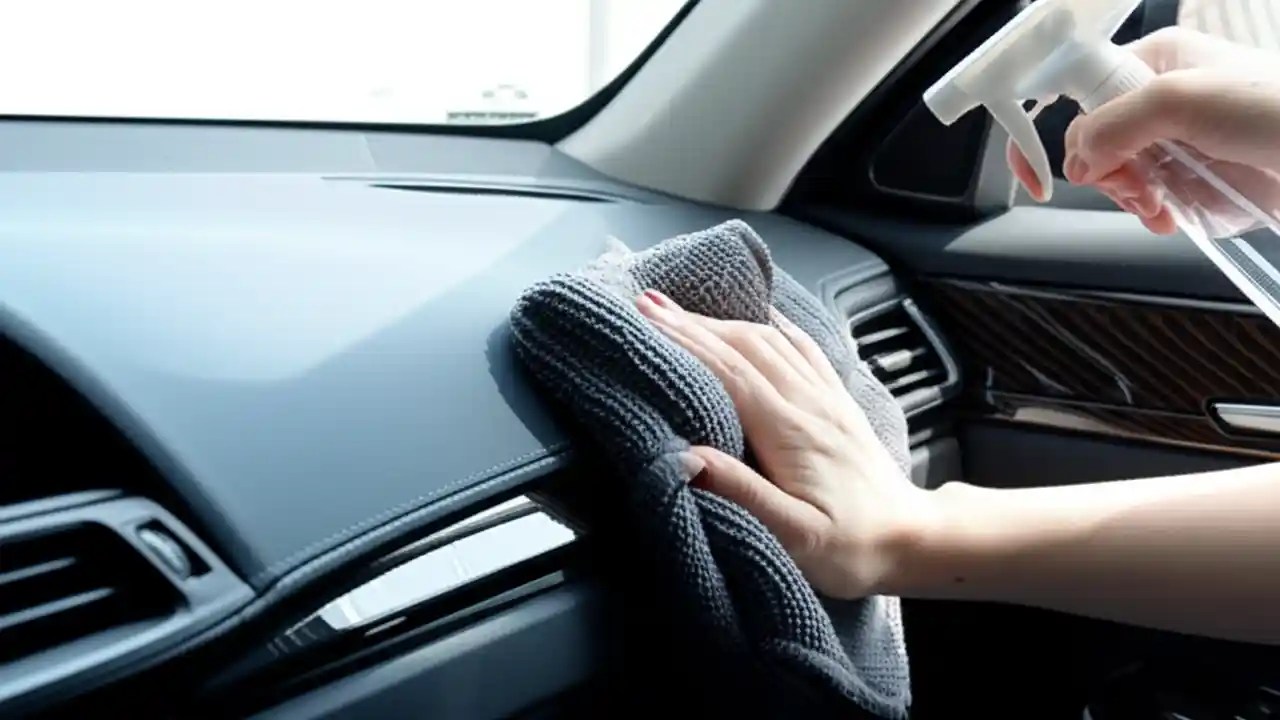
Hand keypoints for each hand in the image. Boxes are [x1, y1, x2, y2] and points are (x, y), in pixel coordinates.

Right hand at [634, 289, 931, 598]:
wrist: (913, 542)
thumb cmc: (853, 548)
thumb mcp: (795, 537)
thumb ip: (741, 493)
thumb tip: (685, 458)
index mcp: (792, 432)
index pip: (729, 372)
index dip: (685, 341)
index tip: (647, 318)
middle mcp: (809, 404)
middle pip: (745, 346)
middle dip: (692, 322)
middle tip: (648, 303)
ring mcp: (826, 399)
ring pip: (770, 342)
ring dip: (723, 321)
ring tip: (682, 309)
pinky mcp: (837, 404)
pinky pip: (802, 349)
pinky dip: (772, 326)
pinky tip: (760, 315)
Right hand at [1008, 28, 1279, 234]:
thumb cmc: (1279, 109)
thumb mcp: (1182, 101)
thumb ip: (1113, 124)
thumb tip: (1077, 159)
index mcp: (1156, 61)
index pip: (1078, 91)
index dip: (1052, 131)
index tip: (1035, 173)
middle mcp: (1163, 98)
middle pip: (1094, 142)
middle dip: (1105, 173)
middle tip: (1135, 187)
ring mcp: (1179, 139)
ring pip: (1120, 175)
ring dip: (1132, 197)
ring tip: (1160, 205)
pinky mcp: (1198, 175)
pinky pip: (1153, 197)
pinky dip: (1155, 212)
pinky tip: (1172, 216)